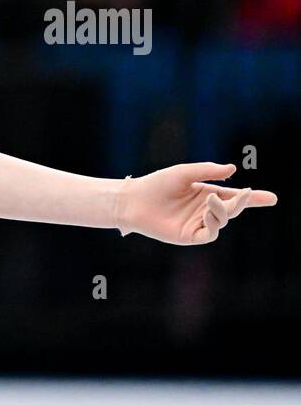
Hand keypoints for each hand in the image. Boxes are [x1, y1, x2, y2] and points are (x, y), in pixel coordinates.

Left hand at [115, 163, 277, 244]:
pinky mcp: (189, 236)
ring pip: (223, 220)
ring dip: (224, 210)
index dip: (253, 198)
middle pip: (232, 208)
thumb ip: (208, 171)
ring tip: (212, 199)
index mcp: (205, 194)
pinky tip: (207, 212)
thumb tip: (233, 168)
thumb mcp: (184, 173)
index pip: (234, 197)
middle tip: (247, 193)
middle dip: (244, 202)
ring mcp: (197, 223)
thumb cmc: (156, 184)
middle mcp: (204, 210)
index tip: (272, 198)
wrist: (133, 200)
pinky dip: (213, 223)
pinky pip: (210, 233)